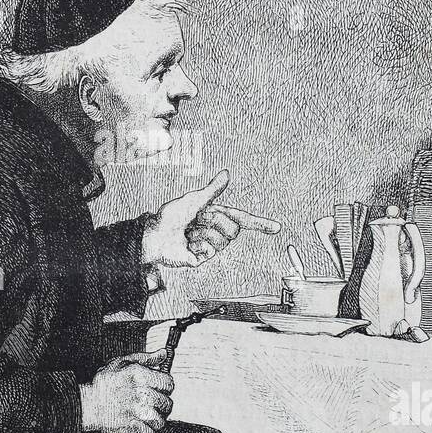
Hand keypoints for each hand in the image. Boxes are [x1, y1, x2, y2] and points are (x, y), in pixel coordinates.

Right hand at [79, 350, 174, 432]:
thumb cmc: (104, 384)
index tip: (157, 388)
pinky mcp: (133, 429)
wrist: (88, 404)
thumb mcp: (122, 362)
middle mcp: (142, 395)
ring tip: (146, 415)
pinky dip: (148, 432)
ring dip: (156, 419)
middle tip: (150, 403)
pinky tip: (140, 425)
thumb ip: (146, 358)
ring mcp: (138, 414)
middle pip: (167, 403)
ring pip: (161, 421)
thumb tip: (163, 354)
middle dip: (160, 403)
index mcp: (141, 377)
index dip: (164, 386)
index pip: (168, 384)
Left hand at [141, 169, 280, 268]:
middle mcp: (214, 231)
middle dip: (217, 222)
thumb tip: (226, 174)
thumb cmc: (170, 215)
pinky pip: (211, 253)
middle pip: (234, 229)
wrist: (154, 235)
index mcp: (214, 215)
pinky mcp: (201, 259)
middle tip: (197, 221)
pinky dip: (198, 246)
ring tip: (189, 233)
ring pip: (223, 241)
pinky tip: (187, 245)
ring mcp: (208, 246)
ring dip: (205, 233)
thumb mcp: (194, 199)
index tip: (277, 228)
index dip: (260, 224)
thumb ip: (213, 189)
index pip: (242, 220)